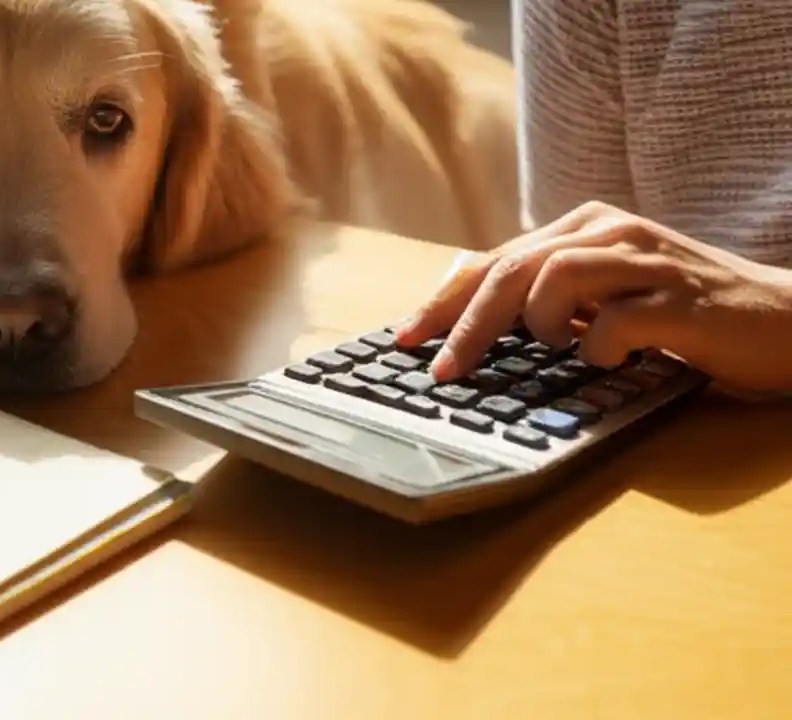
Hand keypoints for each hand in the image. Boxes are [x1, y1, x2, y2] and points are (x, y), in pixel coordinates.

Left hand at [394, 201, 791, 392]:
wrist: (786, 320)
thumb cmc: (683, 315)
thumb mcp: (605, 298)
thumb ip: (548, 300)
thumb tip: (467, 329)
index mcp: (584, 227)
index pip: (494, 260)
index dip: (443, 301)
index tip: (403, 341)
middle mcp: (610, 231)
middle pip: (513, 268)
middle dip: (465, 323)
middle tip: (440, 371)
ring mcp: (647, 260)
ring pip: (554, 277)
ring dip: (536, 324)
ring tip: (553, 349)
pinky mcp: (681, 298)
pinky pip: (614, 320)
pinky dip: (596, 346)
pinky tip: (607, 357)